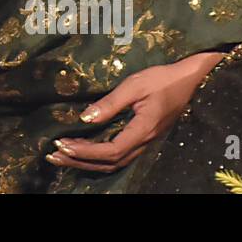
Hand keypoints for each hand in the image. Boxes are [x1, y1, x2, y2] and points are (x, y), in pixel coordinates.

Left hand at [46, 51, 225, 172]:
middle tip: (53, 156)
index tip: (62, 144)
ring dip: (86, 162)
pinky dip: (98, 158)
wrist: (188, 80)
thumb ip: (111, 103)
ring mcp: (144, 143)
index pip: (111, 150)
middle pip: (109, 163)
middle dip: (79, 161)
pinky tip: (83, 152)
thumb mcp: (135, 85)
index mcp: (143, 130)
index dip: (85, 151)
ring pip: (113, 162)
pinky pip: (119, 156)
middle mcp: (144, 142)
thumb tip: (85, 117)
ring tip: (63, 156)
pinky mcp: (143, 139)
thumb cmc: (162, 79)